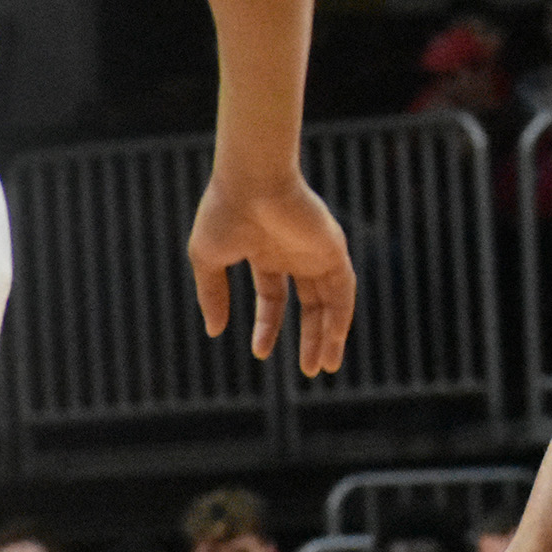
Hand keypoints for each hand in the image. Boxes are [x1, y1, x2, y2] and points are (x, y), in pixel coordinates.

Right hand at [188, 172, 356, 375]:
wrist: (251, 180)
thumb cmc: (225, 211)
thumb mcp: (208, 259)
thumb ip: (212, 295)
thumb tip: (215, 331)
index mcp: (266, 251)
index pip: (273, 297)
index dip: (267, 325)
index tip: (260, 352)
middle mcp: (295, 253)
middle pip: (309, 304)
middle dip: (309, 337)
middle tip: (309, 371)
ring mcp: (316, 251)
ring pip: (330, 302)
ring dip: (329, 335)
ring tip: (324, 367)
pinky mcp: (334, 250)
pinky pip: (343, 290)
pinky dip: (341, 316)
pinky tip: (334, 341)